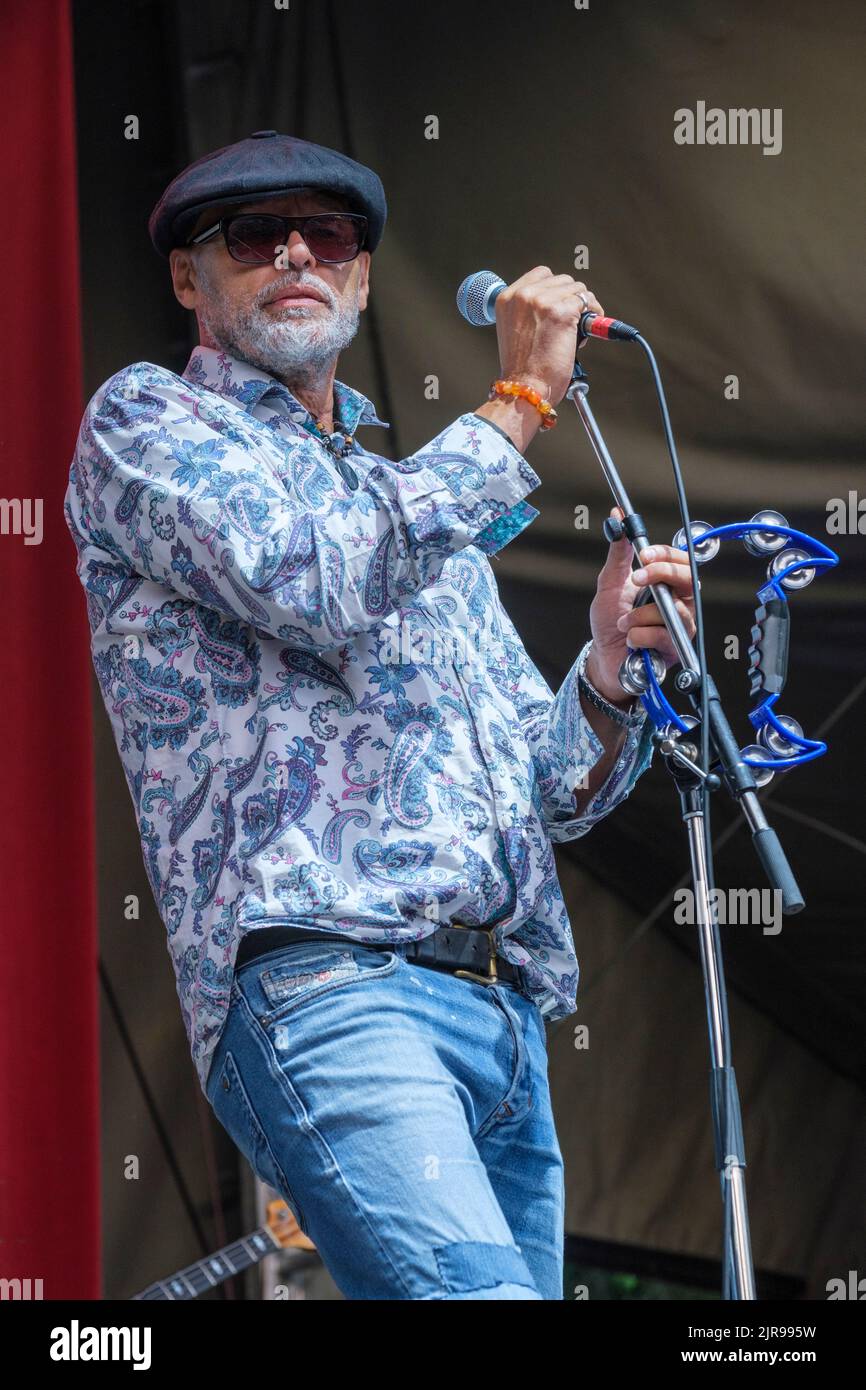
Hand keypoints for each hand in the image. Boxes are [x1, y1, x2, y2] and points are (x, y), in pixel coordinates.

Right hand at [492, 266, 604, 406]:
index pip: (541, 274)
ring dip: (584, 306)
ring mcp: (542, 301)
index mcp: (507, 297)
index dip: (556, 288)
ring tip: (579, 328)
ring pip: (577, 289)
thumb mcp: (514, 330)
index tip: (562, 303)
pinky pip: (586, 302)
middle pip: (562, 280)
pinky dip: (594, 314)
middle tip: (573, 320)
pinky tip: (588, 330)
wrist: (525, 388)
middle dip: (571, 298)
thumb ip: (528, 311)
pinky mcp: (561, 312)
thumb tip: (559, 300)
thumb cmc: (522, 368)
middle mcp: (523, 295)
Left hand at [586, 506, 697, 702]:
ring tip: (623, 623)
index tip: (645, 554)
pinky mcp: (674, 648)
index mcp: (668, 584)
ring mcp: (680, 626)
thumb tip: (616, 518)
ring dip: (638, 615)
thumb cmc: (610, 620)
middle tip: (636, 580)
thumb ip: (618, 555)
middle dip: (661, 575)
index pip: (681, 561)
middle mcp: (680, 602)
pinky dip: (637, 636)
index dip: (666, 555)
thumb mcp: (609, 584)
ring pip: (671, 610)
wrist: (603, 655)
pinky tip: (631, 640)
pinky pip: (660, 635)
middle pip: (688, 579)